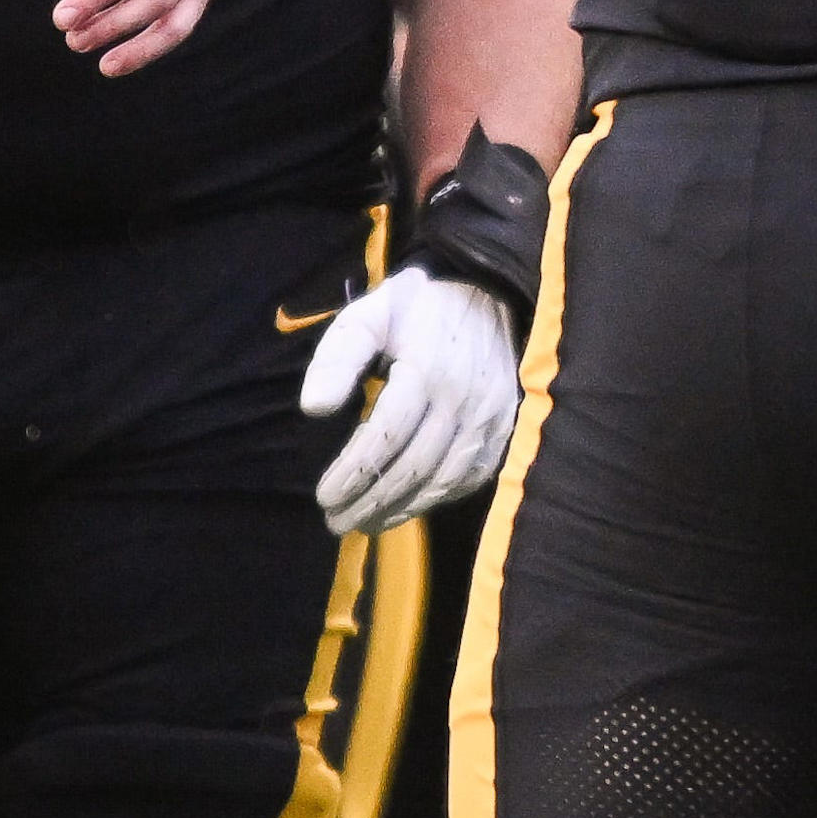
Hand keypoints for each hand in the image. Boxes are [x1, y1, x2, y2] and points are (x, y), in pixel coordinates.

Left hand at [299, 264, 522, 533]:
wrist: (488, 295)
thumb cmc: (417, 310)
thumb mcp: (369, 317)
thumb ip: (337, 358)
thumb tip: (313, 408)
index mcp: (426, 369)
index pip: (385, 437)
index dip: (353, 473)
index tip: (323, 496)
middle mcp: (463, 399)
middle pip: (412, 467)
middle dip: (369, 501)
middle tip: (335, 520)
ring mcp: (489, 418)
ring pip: (441, 480)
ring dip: (399, 509)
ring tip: (363, 522)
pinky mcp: (503, 430)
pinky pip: (469, 479)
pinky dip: (435, 500)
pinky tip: (406, 507)